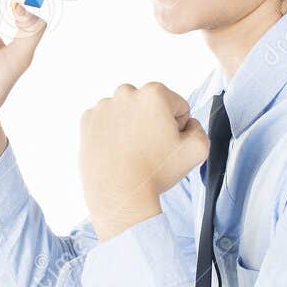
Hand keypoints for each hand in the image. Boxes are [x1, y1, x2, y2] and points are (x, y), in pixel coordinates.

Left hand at [80, 82, 208, 240]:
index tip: (167, 144)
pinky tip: (116, 151)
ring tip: (132, 152)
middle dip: (154, 123)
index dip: (178, 128)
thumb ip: (200, 128)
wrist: (119, 194)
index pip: (178, 107)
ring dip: (132, 127)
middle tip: (150, 150)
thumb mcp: (198, 150)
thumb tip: (188, 123)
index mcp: (154, 92)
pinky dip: (112, 134)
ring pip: (128, 113)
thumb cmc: (156, 173)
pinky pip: (108, 122)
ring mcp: (103, 105)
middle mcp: (126, 92)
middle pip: (151, 107)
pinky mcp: (87, 120)